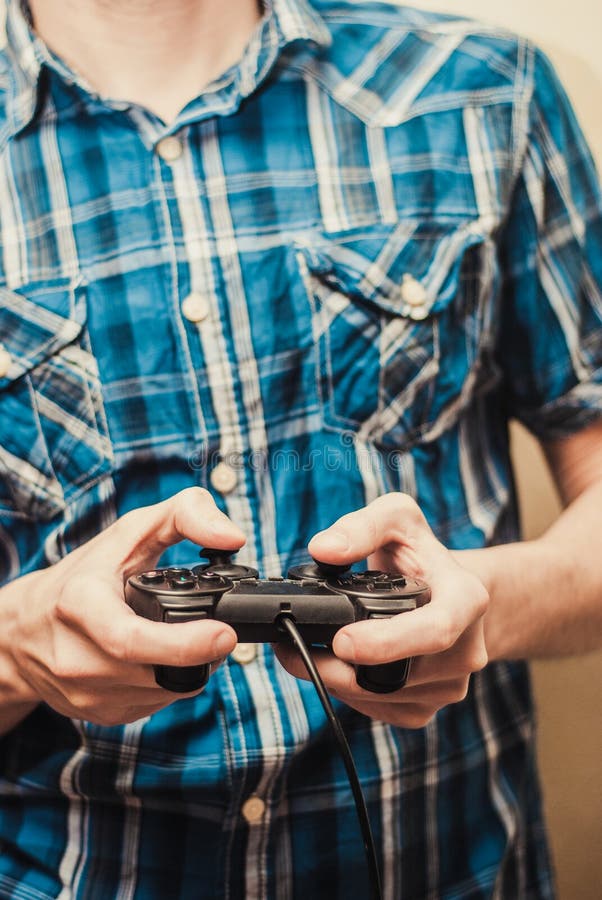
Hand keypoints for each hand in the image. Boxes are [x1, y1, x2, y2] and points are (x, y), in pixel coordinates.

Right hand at [2, 488, 243, 725]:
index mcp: (80, 604)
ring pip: (162, 694)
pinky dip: (169, 684)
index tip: (224, 634)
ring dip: (189, 670)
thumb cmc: (83, 574)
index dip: (184, 644)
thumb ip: (187, 515)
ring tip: (190, 640)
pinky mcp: (95, 714)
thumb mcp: (131, 530)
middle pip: (158, 672)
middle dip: (200, 655)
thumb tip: (233, 536)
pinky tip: (163, 659)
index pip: (131, 639)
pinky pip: (152, 706)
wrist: (23, 627)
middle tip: (221, 635)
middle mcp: (77, 656)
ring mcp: (84, 691)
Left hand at [274, 493, 488, 727]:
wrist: (447, 590)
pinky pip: (378, 710)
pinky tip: (332, 664)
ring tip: (301, 647)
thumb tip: (324, 549)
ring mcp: (450, 685)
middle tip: (289, 644)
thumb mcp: (398, 518)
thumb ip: (362, 525)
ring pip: (380, 698)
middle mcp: (466, 650)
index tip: (342, 641)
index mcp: (467, 599)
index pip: (434, 630)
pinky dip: (346, 692)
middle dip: (335, 666)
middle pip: (396, 675)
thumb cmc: (420, 553)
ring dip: (333, 678)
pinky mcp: (427, 706)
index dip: (387, 642)